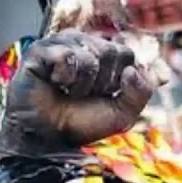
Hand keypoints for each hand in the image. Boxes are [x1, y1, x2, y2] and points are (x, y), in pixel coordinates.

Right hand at [0, 31, 159, 155]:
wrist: (48, 138)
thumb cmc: (83, 123)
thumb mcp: (123, 113)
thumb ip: (141, 92)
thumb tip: (132, 70)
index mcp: (104, 54)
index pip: (127, 54)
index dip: (119, 80)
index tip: (104, 95)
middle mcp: (84, 44)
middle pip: (112, 51)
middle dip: (102, 82)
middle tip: (83, 95)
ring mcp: (61, 44)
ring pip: (91, 54)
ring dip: (83, 83)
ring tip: (67, 91)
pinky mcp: (40, 50)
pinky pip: (67, 56)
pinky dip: (64, 77)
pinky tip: (53, 84)